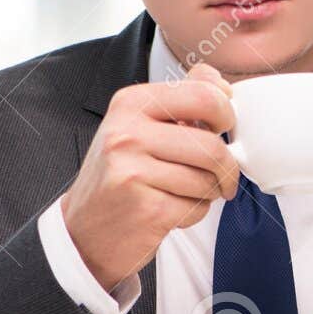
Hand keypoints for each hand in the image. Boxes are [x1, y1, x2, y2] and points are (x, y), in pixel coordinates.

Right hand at [60, 63, 238, 289]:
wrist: (85, 229)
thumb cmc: (121, 174)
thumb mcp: (140, 123)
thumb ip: (181, 98)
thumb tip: (221, 84)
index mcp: (131, 103)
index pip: (204, 95)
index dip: (226, 114)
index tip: (224, 128)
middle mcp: (127, 133)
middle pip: (212, 145)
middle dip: (227, 166)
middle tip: (222, 175)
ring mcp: (133, 172)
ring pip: (208, 180)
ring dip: (209, 193)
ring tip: (185, 193)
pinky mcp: (146, 209)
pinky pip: (197, 208)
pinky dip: (194, 213)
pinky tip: (171, 210)